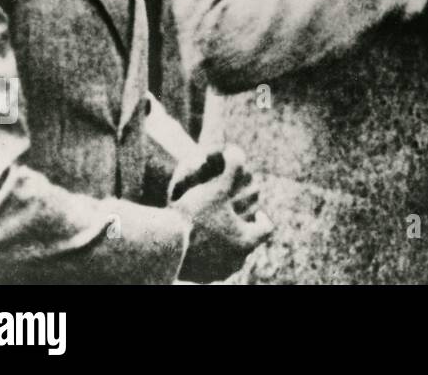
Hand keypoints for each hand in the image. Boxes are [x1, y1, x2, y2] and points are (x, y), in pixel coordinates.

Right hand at [172, 145, 272, 282]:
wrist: (161, 247)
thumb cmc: (192, 215)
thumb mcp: (215, 188)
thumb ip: (232, 167)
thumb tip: (238, 149)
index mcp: (246, 241)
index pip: (266, 229)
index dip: (262, 218)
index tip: (256, 212)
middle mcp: (236, 261)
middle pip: (248, 245)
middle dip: (244, 232)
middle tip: (235, 221)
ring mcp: (217, 273)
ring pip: (231, 258)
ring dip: (228, 245)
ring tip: (218, 233)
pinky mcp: (200, 278)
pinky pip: (212, 267)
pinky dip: (210, 255)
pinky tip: (199, 244)